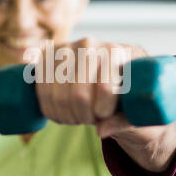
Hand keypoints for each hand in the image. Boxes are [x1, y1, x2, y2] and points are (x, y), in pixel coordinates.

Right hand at [29, 37, 156, 138]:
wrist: (108, 71)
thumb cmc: (127, 93)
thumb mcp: (134, 108)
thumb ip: (124, 122)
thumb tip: (101, 132)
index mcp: (117, 51)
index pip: (104, 88)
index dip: (102, 111)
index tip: (104, 116)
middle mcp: (90, 44)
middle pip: (79, 95)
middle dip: (83, 116)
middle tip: (90, 120)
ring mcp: (66, 47)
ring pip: (58, 95)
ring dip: (65, 115)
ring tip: (77, 118)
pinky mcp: (47, 55)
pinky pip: (41, 87)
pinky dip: (48, 107)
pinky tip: (59, 115)